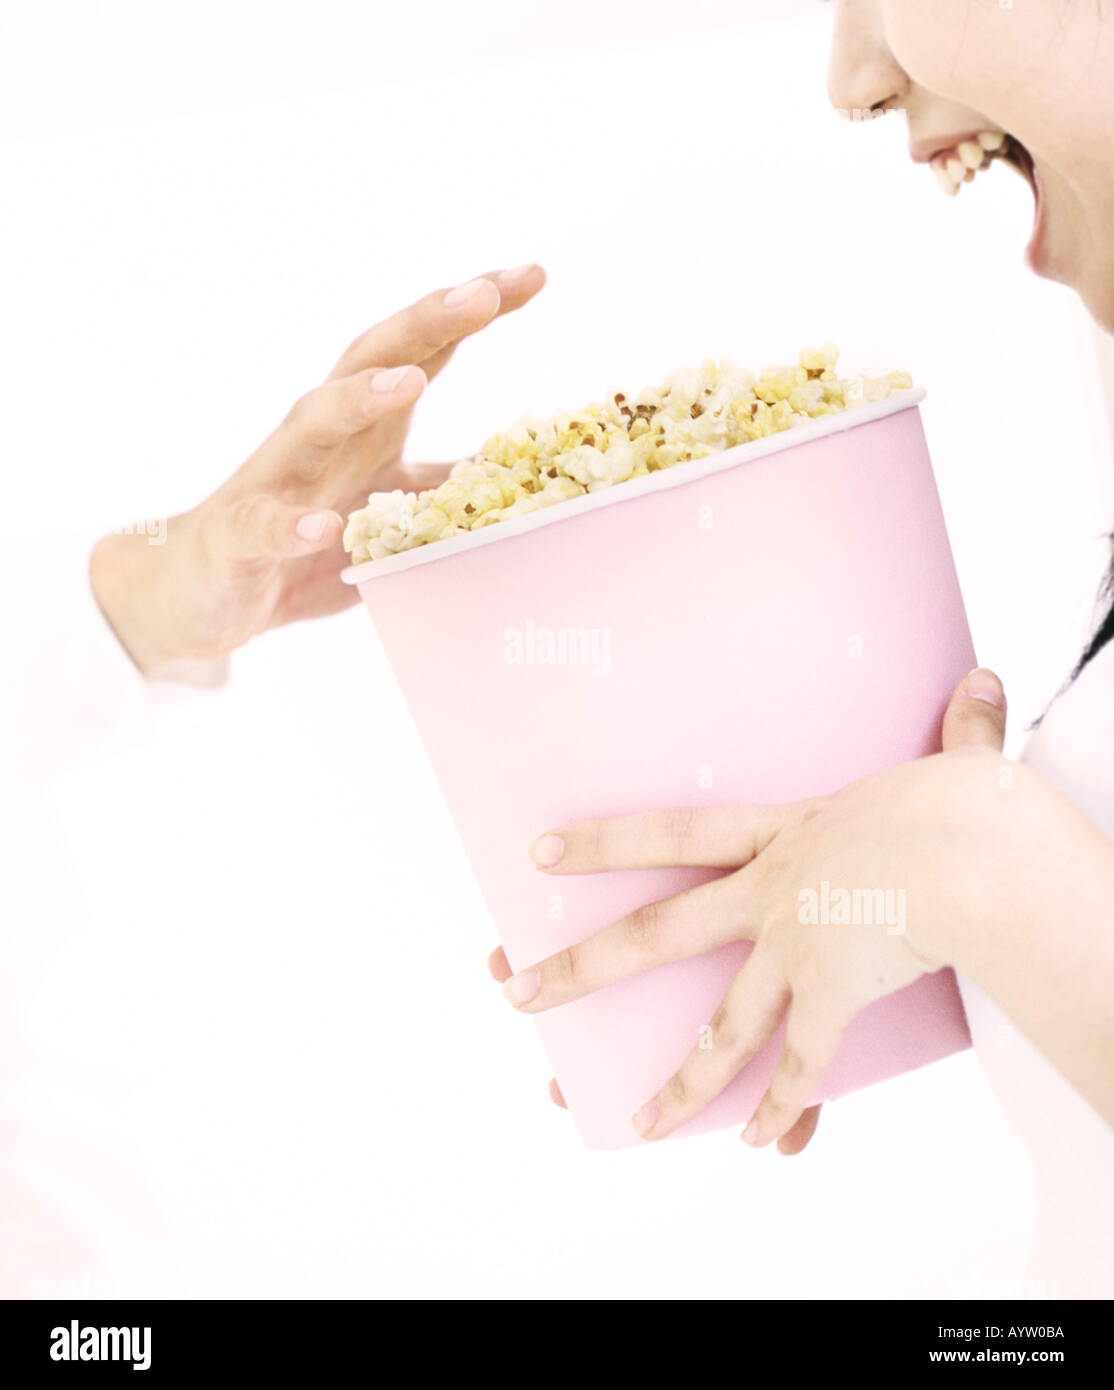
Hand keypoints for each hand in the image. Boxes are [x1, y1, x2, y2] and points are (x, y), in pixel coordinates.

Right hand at [90, 265, 545, 670]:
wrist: (207, 590)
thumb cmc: (305, 540)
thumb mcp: (389, 510)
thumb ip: (444, 485)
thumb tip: (516, 468)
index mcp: (367, 426)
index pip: (424, 351)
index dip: (472, 313)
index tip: (531, 276)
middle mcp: (323, 436)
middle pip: (374, 360)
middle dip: (428, 322)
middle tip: (484, 293)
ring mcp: (278, 479)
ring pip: (315, 422)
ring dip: (360, 397)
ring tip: (408, 381)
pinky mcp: (241, 535)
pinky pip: (265, 525)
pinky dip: (293, 525)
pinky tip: (323, 525)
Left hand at [500, 669, 1015, 1146]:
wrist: (974, 852)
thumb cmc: (964, 800)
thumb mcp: (950, 760)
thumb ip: (961, 730)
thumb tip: (986, 681)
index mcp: (784, 833)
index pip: (672, 835)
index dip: (603, 843)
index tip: (538, 854)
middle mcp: (769, 893)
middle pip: (655, 934)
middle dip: (581, 967)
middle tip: (515, 992)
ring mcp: (794, 947)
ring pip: (723, 1026)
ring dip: (681, 1082)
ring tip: (638, 1124)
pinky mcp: (832, 994)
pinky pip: (802, 1067)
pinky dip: (784, 1107)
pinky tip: (765, 1143)